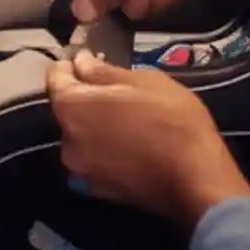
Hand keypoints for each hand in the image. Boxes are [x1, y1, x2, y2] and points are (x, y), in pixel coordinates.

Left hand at [46, 52, 249, 228]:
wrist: (194, 178)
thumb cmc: (172, 119)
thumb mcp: (145, 81)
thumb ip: (105, 72)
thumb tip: (81, 62)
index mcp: (72, 107)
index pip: (55, 78)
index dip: (69, 65)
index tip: (85, 59)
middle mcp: (66, 140)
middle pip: (68, 111)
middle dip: (86, 97)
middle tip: (115, 90)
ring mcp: (79, 170)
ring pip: (81, 137)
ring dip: (95, 126)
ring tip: (125, 120)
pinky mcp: (96, 190)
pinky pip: (94, 160)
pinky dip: (104, 150)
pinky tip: (129, 145)